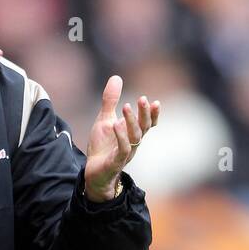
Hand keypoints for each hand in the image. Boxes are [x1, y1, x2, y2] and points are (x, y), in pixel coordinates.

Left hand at [84, 75, 159, 201]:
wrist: (93, 172)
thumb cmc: (103, 147)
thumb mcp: (105, 119)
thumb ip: (110, 101)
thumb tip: (117, 77)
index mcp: (132, 133)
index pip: (148, 123)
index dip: (152, 114)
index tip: (155, 102)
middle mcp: (133, 143)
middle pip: (144, 127)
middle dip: (144, 113)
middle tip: (143, 98)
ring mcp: (125, 153)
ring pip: (134, 137)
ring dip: (132, 121)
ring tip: (126, 106)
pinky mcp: (115, 162)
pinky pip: (122, 149)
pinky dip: (121, 136)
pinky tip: (116, 124)